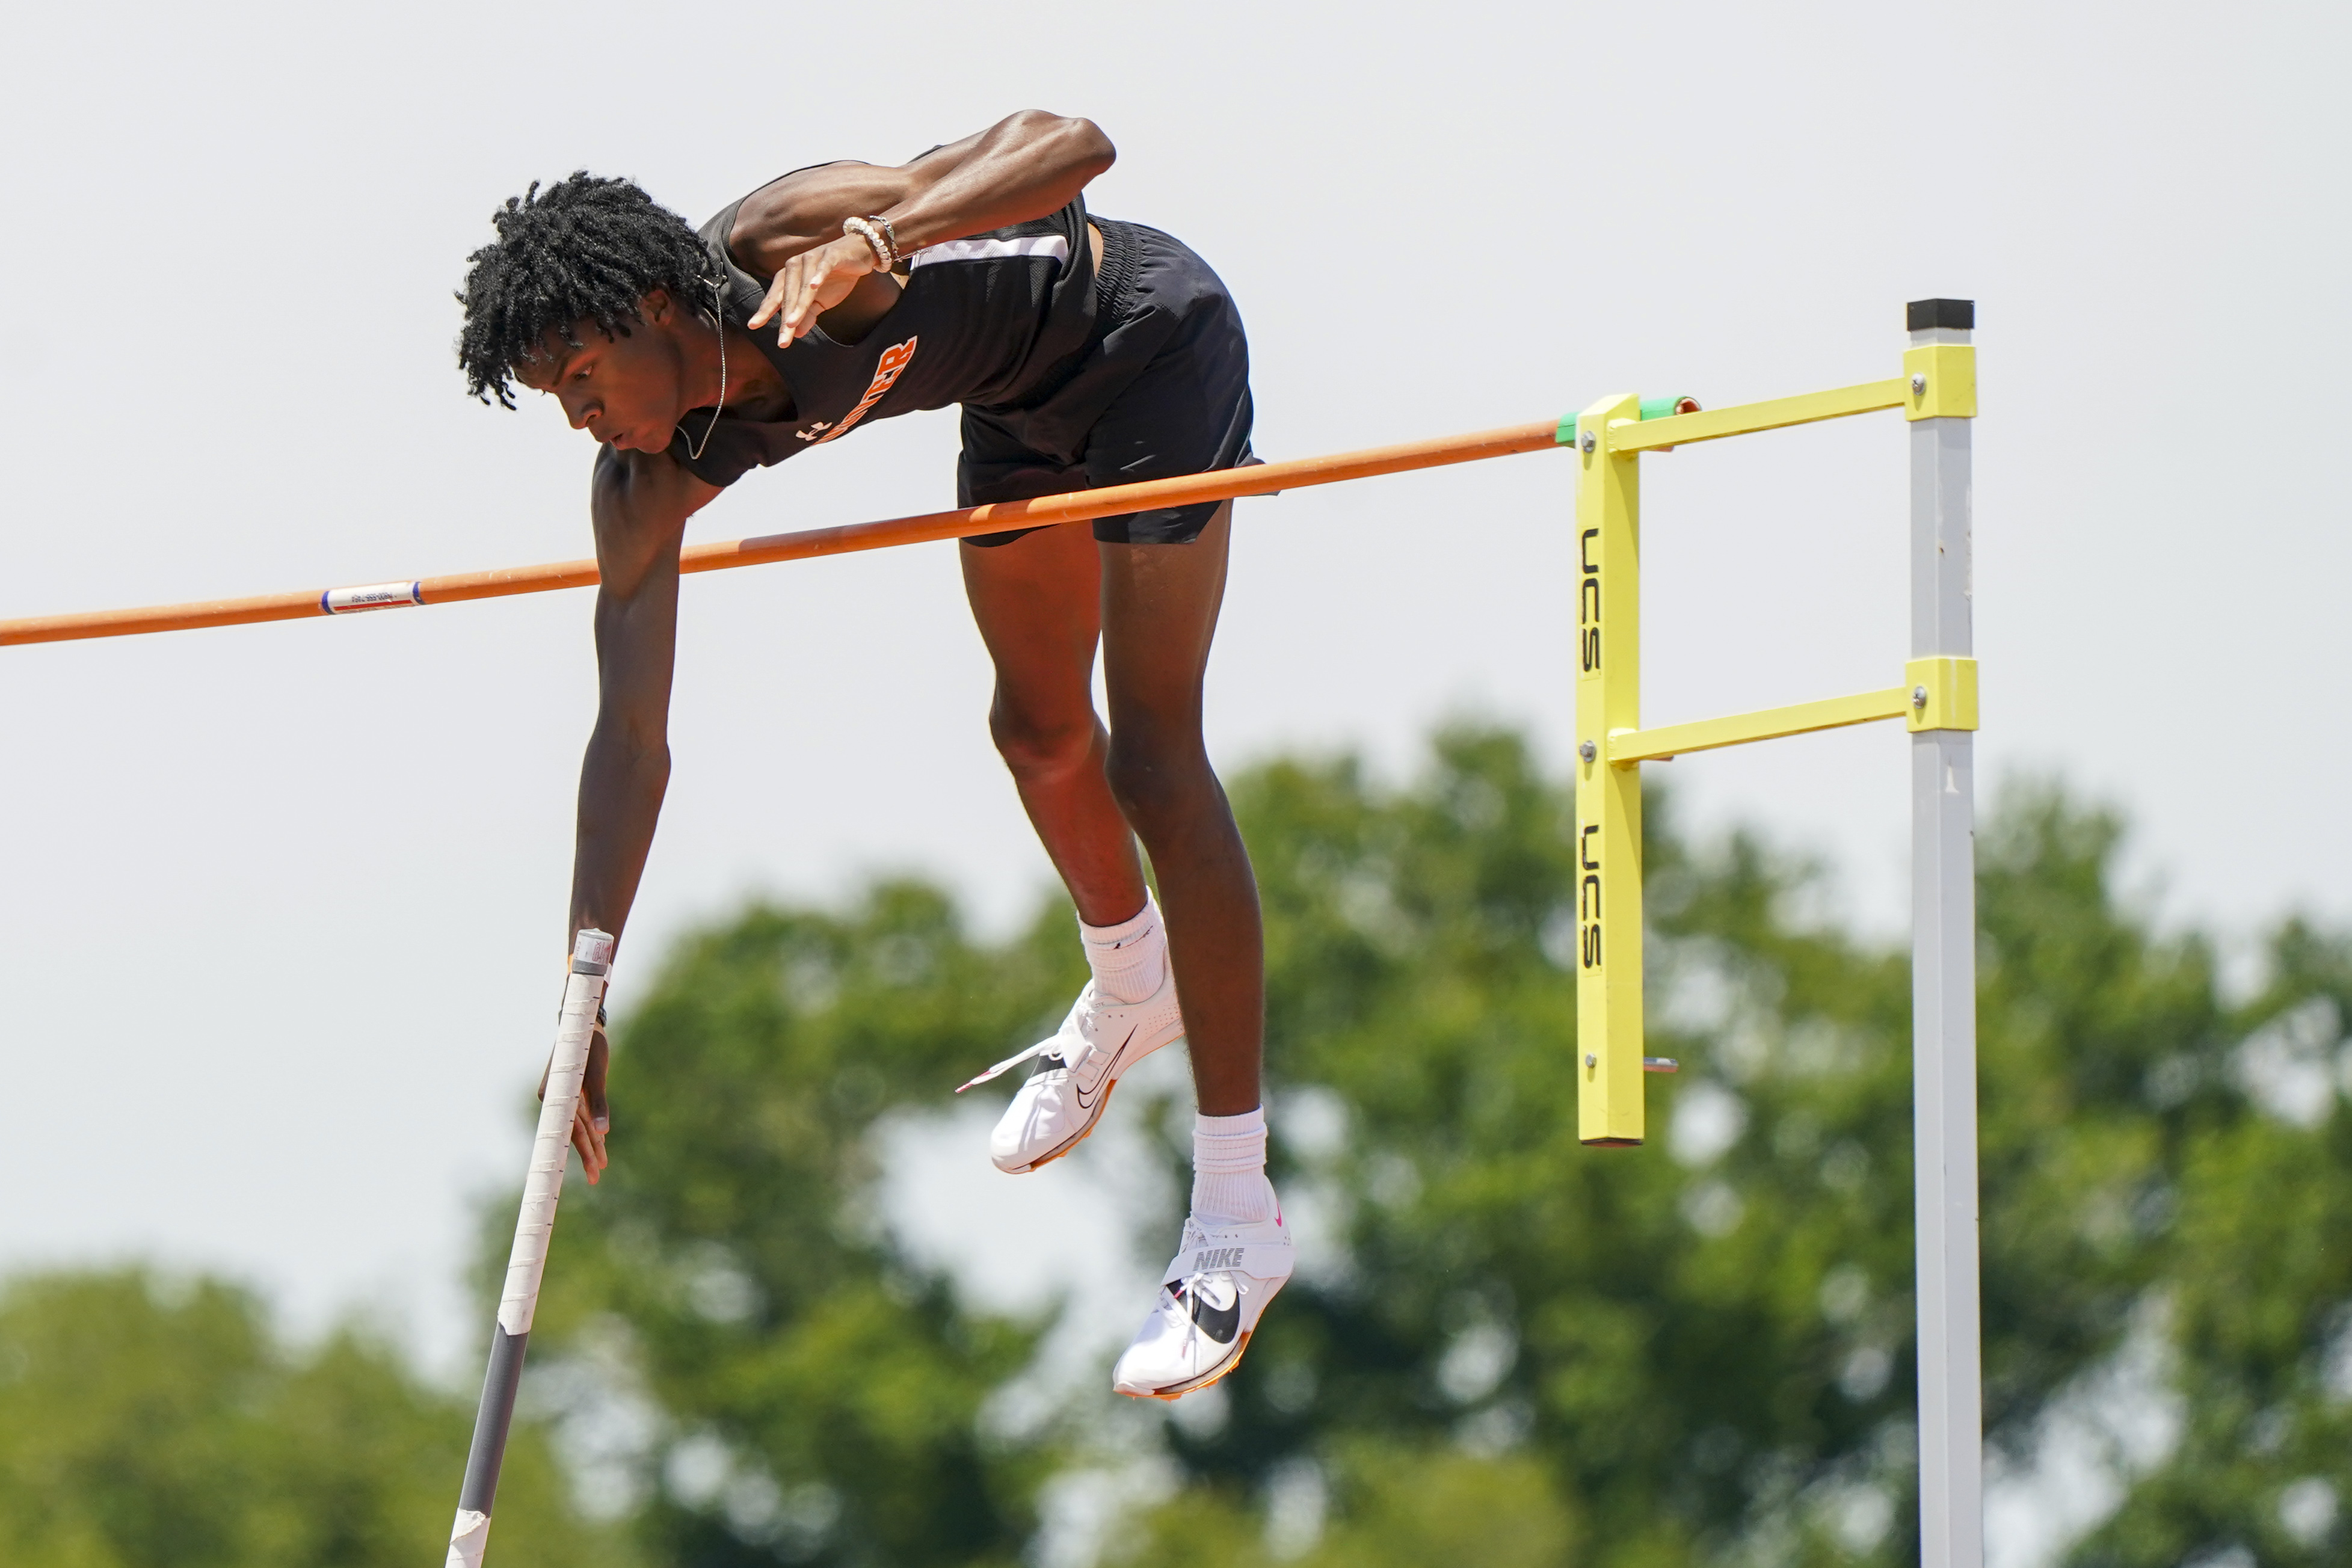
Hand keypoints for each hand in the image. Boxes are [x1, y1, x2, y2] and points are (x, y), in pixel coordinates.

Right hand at [538, 1011, 611, 1183]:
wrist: (583, 1024)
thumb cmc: (588, 1047)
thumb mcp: (596, 1076)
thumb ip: (598, 1104)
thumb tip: (603, 1132)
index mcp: (554, 1098)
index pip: (569, 1132)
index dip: (580, 1153)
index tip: (589, 1171)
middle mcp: (555, 1101)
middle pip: (573, 1133)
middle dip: (586, 1155)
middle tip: (596, 1178)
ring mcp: (562, 1098)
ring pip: (578, 1126)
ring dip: (591, 1144)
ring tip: (601, 1167)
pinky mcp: (571, 1093)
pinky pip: (581, 1116)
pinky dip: (591, 1129)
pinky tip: (601, 1143)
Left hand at [747, 233, 880, 346]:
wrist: (858, 253)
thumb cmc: (835, 277)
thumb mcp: (820, 301)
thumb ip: (807, 315)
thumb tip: (795, 334)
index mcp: (789, 277)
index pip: (776, 297)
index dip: (765, 311)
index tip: (753, 326)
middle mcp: (795, 265)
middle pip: (788, 294)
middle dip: (785, 317)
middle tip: (782, 339)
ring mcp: (812, 258)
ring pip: (803, 284)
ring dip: (798, 303)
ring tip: (792, 322)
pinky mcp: (830, 255)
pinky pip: (823, 266)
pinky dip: (818, 275)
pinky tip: (814, 286)